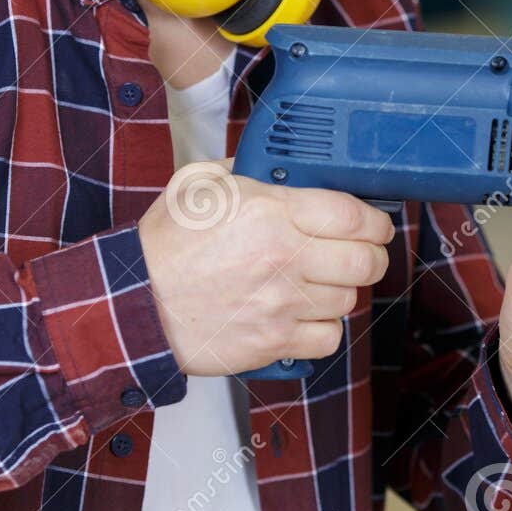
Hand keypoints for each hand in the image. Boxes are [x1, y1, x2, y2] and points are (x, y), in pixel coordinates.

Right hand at [138, 159, 394, 376]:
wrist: (135, 303)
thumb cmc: (165, 245)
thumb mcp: (199, 184)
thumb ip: (246, 170)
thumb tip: (277, 168)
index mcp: (271, 213)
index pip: (354, 215)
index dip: (376, 220)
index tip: (376, 223)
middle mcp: (285, 259)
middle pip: (366, 262)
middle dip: (371, 256)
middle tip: (361, 253)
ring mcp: (282, 304)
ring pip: (349, 300)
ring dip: (340, 291)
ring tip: (318, 283)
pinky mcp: (274, 342)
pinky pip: (329, 338)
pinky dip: (323, 328)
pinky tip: (304, 315)